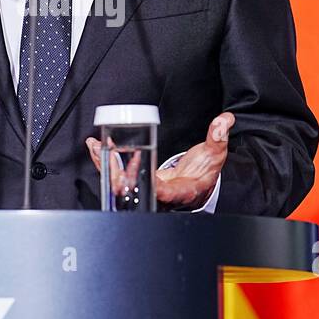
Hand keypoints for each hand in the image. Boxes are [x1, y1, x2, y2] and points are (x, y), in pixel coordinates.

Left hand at [85, 112, 233, 209]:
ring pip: (123, 185)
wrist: (198, 183)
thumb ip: (218, 138)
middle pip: (135, 192)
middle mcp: (161, 196)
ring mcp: (148, 191)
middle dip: (117, 175)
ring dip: (106, 166)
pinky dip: (107, 162)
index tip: (138, 175)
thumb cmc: (206, 172)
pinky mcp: (139, 183)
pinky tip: (97, 147)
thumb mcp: (215, 154)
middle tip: (105, 153)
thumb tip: (223, 122)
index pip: (165, 193)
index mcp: (182, 192)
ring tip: (96, 146)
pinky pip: (120, 176)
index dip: (152, 187)